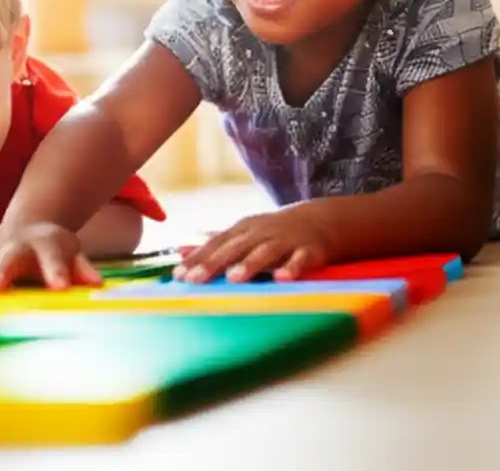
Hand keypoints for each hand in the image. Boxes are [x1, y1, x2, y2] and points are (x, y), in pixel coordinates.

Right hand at [0, 222, 100, 294]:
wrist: (29, 225)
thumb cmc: (53, 249)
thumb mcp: (72, 253)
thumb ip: (81, 268)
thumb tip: (95, 283)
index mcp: (45, 243)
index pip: (53, 256)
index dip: (56, 270)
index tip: (60, 287)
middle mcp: (14, 242)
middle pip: (7, 256)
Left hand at [174, 209, 331, 283]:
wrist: (320, 220)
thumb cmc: (273, 232)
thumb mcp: (243, 234)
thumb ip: (215, 245)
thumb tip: (181, 252)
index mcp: (243, 230)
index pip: (216, 244)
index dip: (198, 259)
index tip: (179, 275)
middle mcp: (261, 233)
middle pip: (235, 248)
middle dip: (214, 263)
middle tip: (196, 279)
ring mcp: (285, 241)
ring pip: (266, 252)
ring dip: (250, 264)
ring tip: (234, 278)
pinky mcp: (309, 250)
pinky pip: (300, 259)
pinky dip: (292, 268)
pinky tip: (283, 278)